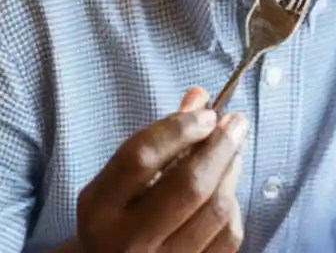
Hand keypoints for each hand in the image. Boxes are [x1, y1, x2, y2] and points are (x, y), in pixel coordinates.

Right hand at [76, 88, 246, 251]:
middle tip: (236, 123)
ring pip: (215, 210)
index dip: (178, 129)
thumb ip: (157, 140)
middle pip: (188, 185)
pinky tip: (226, 194)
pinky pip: (228, 237)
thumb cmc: (118, 219)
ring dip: (230, 173)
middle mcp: (127, 241)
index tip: (206, 112)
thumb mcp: (120, 182)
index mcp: (99, 209)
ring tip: (231, 154)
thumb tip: (198, 98)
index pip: (139, 158)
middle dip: (219, 146)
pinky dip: (233, 208)